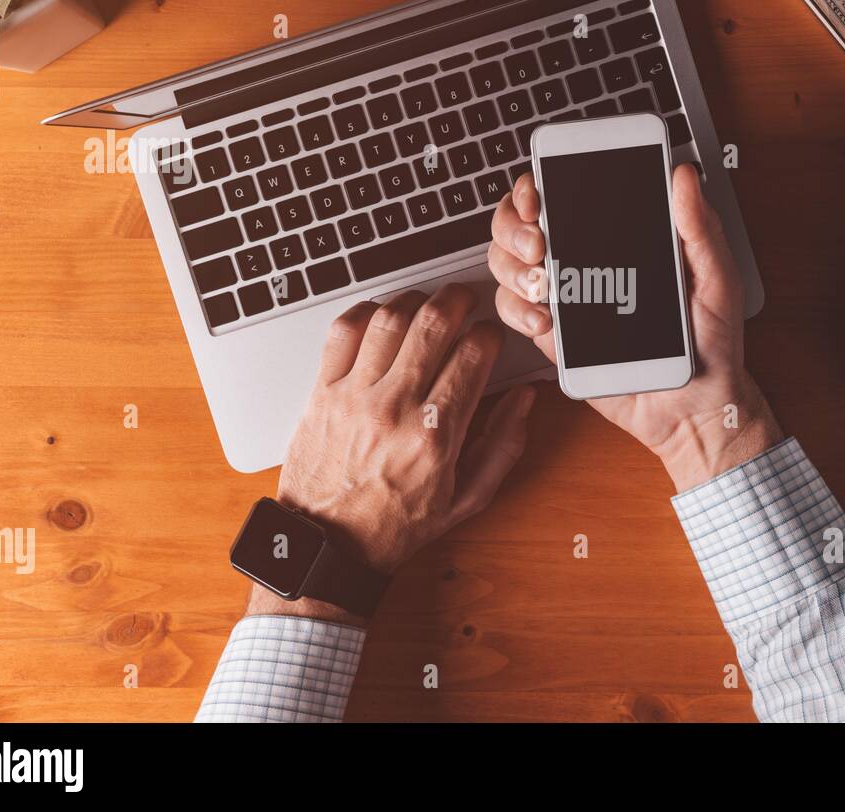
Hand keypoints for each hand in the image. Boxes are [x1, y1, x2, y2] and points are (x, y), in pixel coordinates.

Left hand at [248, 284, 535, 624]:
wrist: (329, 545)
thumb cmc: (397, 525)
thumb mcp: (468, 498)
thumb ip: (503, 445)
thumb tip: (523, 399)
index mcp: (436, 435)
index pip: (473, 355)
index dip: (490, 334)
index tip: (491, 336)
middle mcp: (394, 409)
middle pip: (432, 323)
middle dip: (457, 300)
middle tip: (465, 299)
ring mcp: (354, 397)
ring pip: (389, 319)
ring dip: (415, 301)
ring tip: (426, 306)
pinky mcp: (322, 393)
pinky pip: (343, 331)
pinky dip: (366, 313)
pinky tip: (382, 317)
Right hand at [489, 164, 782, 491]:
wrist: (696, 408)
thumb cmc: (713, 343)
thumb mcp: (717, 279)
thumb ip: (700, 228)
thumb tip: (686, 177)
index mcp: (618, 239)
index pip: (562, 196)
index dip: (533, 189)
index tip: (536, 196)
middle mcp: (584, 264)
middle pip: (518, 227)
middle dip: (512, 229)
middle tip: (538, 244)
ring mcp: (565, 301)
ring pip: (506, 267)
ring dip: (512, 270)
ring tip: (542, 285)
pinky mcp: (556, 340)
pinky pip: (517, 315)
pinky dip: (519, 313)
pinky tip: (546, 321)